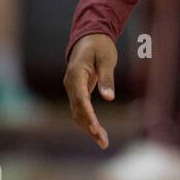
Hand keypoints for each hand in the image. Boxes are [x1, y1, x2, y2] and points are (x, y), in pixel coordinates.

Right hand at [63, 33, 117, 148]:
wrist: (89, 38)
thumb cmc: (100, 46)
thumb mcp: (107, 59)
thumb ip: (107, 78)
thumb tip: (109, 98)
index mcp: (76, 74)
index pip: (80, 98)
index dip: (88, 115)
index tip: (95, 128)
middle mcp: (70, 84)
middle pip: (78, 110)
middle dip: (89, 127)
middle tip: (103, 142)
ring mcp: (72, 89)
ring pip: (78, 113)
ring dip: (89, 127)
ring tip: (103, 142)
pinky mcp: (77, 92)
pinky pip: (81, 109)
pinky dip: (88, 121)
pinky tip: (98, 131)